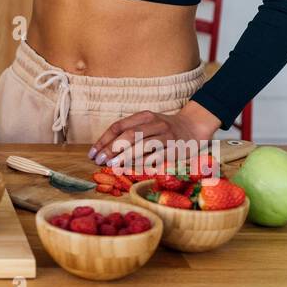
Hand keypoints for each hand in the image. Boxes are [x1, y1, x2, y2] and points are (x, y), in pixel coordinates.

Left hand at [88, 100, 221, 168]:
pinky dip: (144, 163)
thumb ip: (129, 132)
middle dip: (113, 148)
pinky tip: (133, 170)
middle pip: (129, 135)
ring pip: (143, 145)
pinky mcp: (176, 148)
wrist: (194, 126)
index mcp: (144, 116)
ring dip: (126, 156)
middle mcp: (155, 123)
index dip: (104, 140)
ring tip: (113, 165)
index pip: (119, 126)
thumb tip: (105, 150)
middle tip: (101, 160)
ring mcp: (166, 135)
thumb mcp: (147, 123)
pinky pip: (158, 156)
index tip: (93, 153)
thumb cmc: (164, 128)